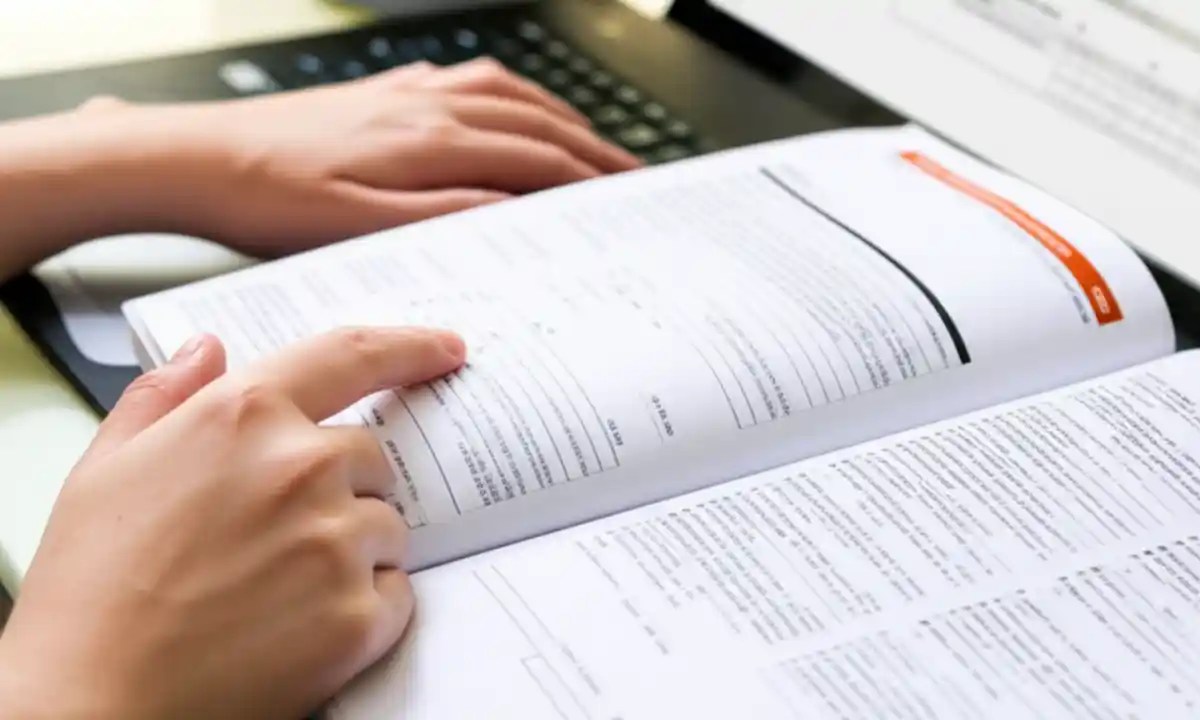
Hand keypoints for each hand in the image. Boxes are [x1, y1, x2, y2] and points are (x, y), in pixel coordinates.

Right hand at [0, 327, 463, 718]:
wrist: (93, 701)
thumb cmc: (91, 589)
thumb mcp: (105, 466)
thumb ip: (165, 395)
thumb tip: (210, 350)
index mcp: (245, 416)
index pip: (353, 356)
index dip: (411, 346)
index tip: (447, 348)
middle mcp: (303, 467)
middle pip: (370, 458)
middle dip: (340, 487)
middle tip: (278, 534)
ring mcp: (337, 543)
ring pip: (386, 528)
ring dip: (353, 549)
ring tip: (276, 587)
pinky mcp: (358, 616)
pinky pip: (395, 594)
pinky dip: (364, 608)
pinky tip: (300, 626)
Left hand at [83, 59, 640, 254]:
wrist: (201, 159)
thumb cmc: (271, 201)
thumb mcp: (362, 228)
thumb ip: (446, 216)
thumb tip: (518, 211)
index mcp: (431, 140)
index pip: (535, 159)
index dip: (589, 180)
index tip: (630, 199)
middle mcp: (430, 104)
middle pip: (537, 123)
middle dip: (595, 151)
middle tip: (637, 176)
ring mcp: (411, 91)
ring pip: (513, 97)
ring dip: (565, 120)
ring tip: (598, 145)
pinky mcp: (389, 92)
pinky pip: (476, 83)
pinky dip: (519, 98)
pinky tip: (520, 108)